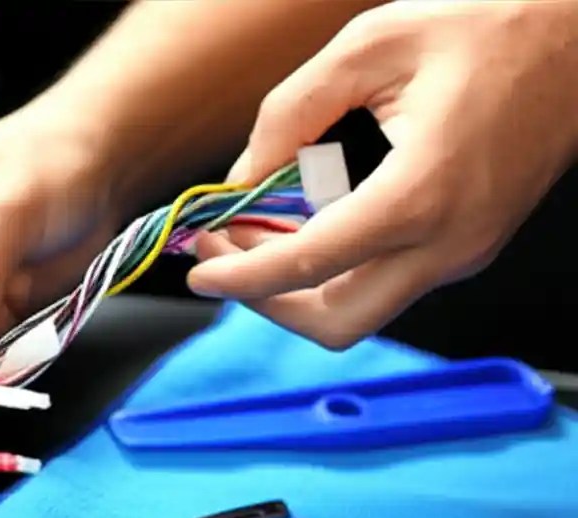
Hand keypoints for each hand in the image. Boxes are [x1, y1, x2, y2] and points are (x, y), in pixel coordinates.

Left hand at [187, 1, 577, 349]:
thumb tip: (243, 178)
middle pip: (334, 322)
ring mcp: (463, 253)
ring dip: (296, 283)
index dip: (239, 276)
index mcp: (419, 194)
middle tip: (221, 253)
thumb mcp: (367, 47)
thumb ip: (289, 114)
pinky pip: (386, 282)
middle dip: (263, 298)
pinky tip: (305, 221)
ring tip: (255, 227)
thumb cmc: (487, 26)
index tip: (197, 271)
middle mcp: (447, 243)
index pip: (306, 266)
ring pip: (359, 309)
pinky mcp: (468, 248)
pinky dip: (332, 267)